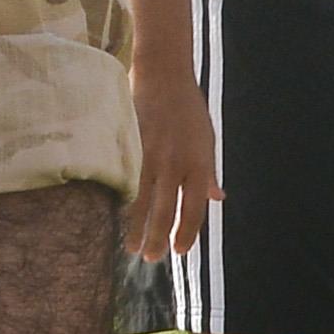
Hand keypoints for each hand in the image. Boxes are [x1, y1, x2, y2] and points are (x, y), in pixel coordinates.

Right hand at [120, 66, 218, 266]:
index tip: (178, 250)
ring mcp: (151, 156)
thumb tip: (217, 198)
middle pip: (166, 209)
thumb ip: (209, 172)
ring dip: (137, 226)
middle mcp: (175, 163)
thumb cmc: (188, 108)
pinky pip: (127, 181)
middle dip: (158, 237)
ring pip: (142, 200)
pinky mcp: (131, 147)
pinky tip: (116, 216)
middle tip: (151, 258)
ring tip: (131, 247)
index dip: (186, 232)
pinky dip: (123, 201)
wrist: (163, 75)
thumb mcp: (208, 140)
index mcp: (198, 163)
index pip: (193, 208)